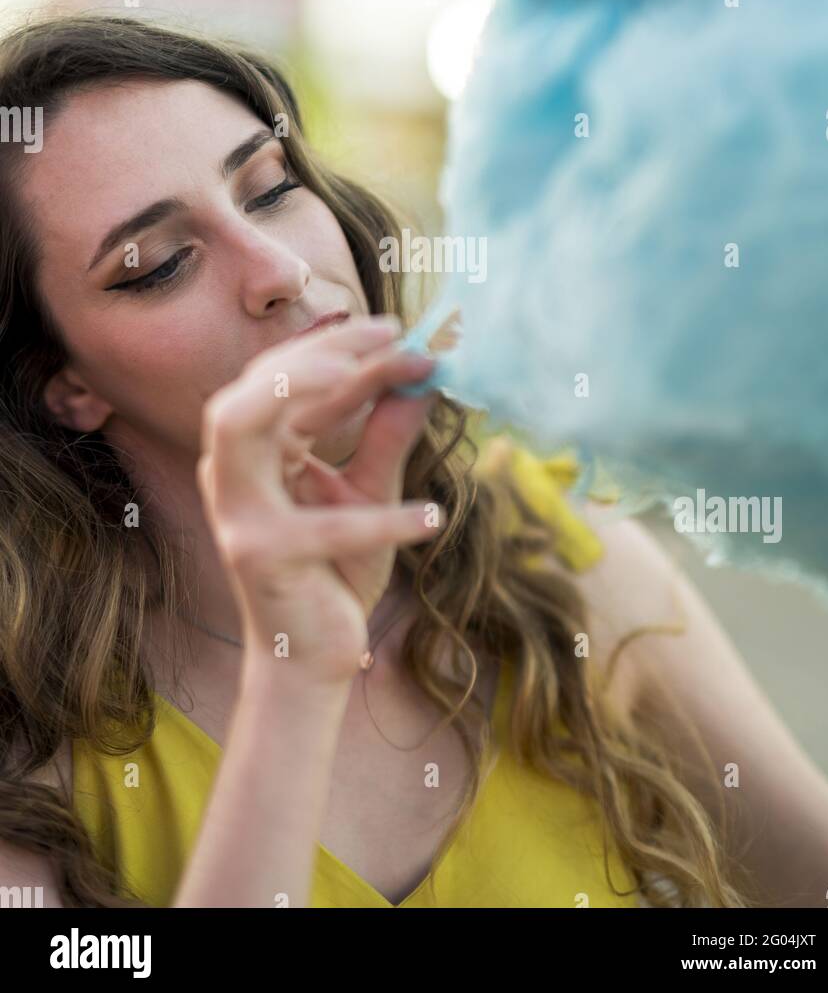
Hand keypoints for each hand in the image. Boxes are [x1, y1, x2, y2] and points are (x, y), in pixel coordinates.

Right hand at [196, 315, 438, 684]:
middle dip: (316, 352)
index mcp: (252, 454)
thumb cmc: (335, 573)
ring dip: (302, 390)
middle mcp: (229, 476)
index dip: (340, 349)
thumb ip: (388, 435)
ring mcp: (238, 517)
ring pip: (239, 426)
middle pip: (251, 386)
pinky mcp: (263, 559)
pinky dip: (381, 520)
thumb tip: (423, 375)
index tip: (402, 331)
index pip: (283, 381)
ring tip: (370, 376)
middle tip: (390, 337)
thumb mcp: (369, 492)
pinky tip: (434, 517)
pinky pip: (323, 528)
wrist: (316, 661)